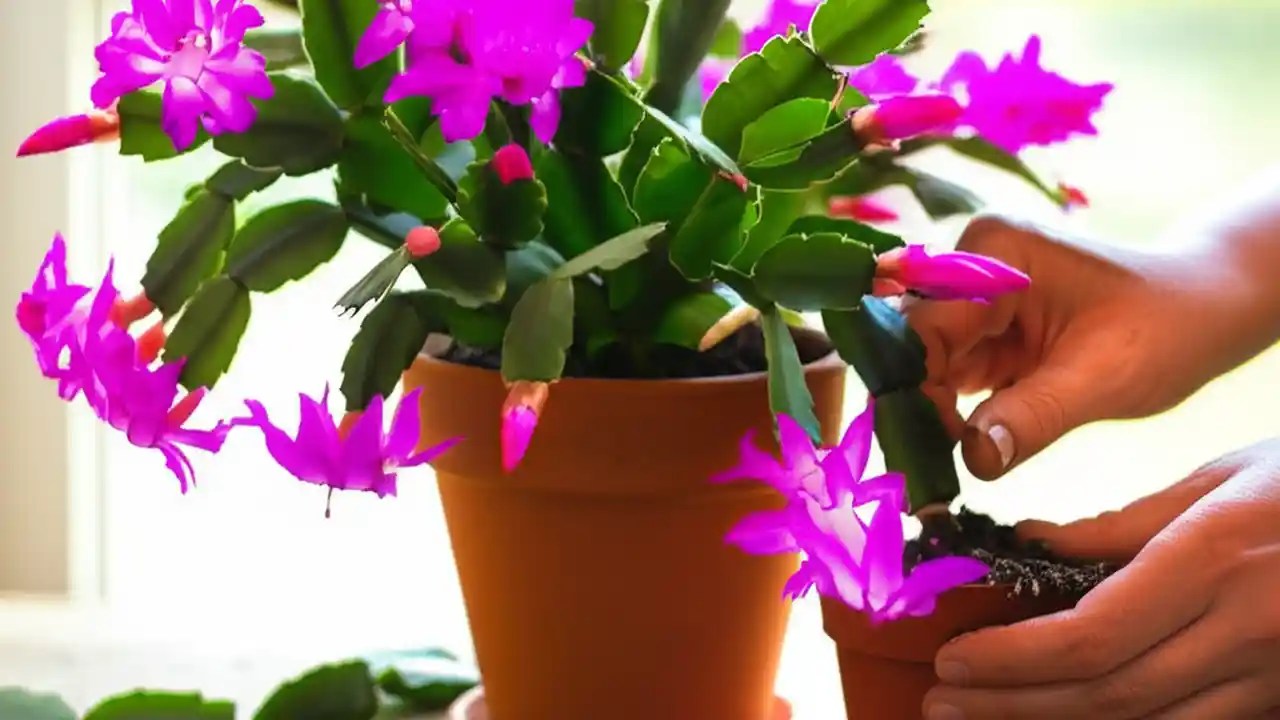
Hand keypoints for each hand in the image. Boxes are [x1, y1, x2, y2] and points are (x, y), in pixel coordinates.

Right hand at [906, 215, 1253, 479]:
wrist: (1203, 312)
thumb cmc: (1164, 330)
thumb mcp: (1100, 379)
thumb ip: (1031, 417)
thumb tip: (972, 460)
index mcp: (992, 254)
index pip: (920, 327)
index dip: (912, 391)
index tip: (918, 455)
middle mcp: (970, 264)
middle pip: (912, 345)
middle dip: (915, 408)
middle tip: (922, 476)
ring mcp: (974, 294)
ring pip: (923, 364)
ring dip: (929, 416)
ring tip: (935, 473)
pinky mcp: (985, 325)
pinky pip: (948, 372)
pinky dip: (949, 413)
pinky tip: (956, 449)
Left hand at [922, 438, 1279, 718]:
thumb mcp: (1219, 479)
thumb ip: (1121, 525)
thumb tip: (1032, 546)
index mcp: (1215, 559)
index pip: (1094, 635)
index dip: (1013, 658)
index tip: (954, 657)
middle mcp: (1243, 628)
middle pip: (1108, 693)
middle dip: (1012, 703)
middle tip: (941, 701)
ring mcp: (1269, 672)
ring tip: (979, 718)